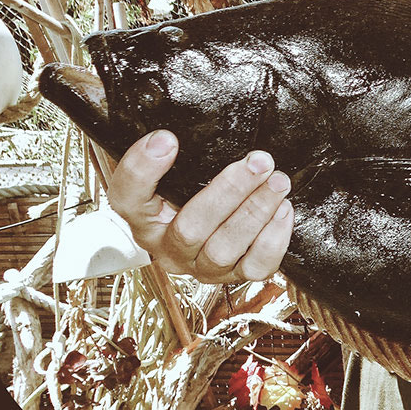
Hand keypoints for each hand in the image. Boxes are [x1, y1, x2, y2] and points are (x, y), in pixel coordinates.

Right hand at [106, 129, 293, 283]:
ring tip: (277, 181)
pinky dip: (273, 239)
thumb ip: (176, 151)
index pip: (126, 199)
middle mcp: (168, 248)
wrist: (219, 223)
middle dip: (229, 191)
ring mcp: (201, 266)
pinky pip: (255, 266)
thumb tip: (170, 134)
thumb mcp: (178, 168)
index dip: (142, 170)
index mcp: (143, 216)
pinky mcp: (234, 275)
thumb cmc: (194, 188)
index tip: (167, 139)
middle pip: (189, 229)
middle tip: (259, 161)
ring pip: (223, 250)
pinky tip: (283, 209)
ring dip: (256, 212)